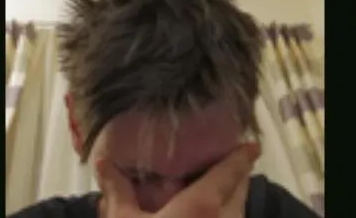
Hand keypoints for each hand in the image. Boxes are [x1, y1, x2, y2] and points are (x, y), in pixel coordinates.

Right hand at [97, 142, 259, 217]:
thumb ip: (118, 191)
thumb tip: (104, 163)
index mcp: (201, 208)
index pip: (227, 176)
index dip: (240, 159)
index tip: (251, 145)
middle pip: (238, 196)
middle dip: (237, 178)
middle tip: (231, 164)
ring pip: (236, 217)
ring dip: (231, 202)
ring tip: (219, 192)